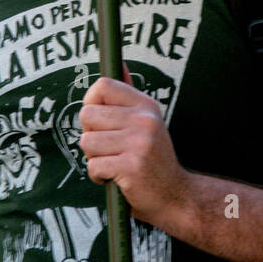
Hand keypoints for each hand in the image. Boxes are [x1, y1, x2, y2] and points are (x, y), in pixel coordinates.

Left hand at [79, 77, 190, 228]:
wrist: (175, 197)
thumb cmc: (153, 160)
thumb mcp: (147, 123)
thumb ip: (128, 97)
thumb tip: (119, 64)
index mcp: (145, 105)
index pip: (103, 86)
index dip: (90, 102)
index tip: (97, 120)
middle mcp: (144, 120)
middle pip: (87, 114)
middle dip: (90, 134)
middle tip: (108, 148)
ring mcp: (139, 143)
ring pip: (87, 141)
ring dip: (94, 158)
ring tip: (113, 163)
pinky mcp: (131, 166)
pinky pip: (94, 165)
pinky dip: (99, 176)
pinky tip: (115, 178)